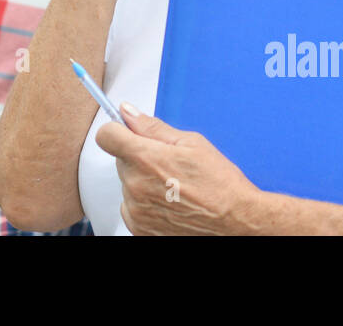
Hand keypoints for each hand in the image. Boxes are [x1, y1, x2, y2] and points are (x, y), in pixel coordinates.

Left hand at [95, 103, 271, 234]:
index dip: (117, 131)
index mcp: (145, 159)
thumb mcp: (191, 143)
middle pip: (120, 160)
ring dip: (141, 182)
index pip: (106, 136)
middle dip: (138, 157)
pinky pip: (131, 207)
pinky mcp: (139, 228)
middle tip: (166, 164)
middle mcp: (135, 186)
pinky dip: (144, 204)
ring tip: (172, 187)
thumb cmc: (219, 184)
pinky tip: (169, 203)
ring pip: (127, 184)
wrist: (235, 222)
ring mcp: (136, 210)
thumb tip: (129, 113)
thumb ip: (152, 127)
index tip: (126, 133)